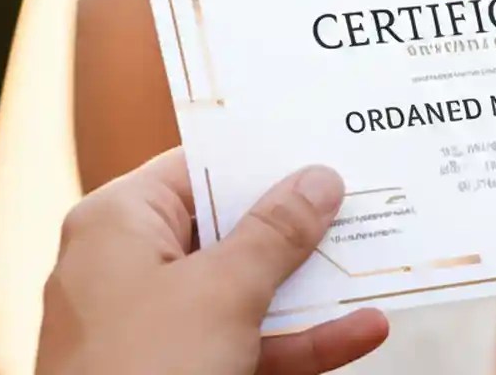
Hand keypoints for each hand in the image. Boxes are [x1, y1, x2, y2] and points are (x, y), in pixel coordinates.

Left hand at [37, 149, 388, 373]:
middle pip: (229, 229)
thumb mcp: (224, 290)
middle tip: (362, 198)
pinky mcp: (182, 371)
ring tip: (376, 262)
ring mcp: (157, 326)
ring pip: (247, 291)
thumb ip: (277, 232)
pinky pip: (250, 343)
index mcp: (119, 224)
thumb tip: (318, 180)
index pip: (197, 167)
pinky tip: (362, 331)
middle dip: (299, 225)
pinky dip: (303, 339)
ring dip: (313, 286)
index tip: (321, 144)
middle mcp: (131, 268)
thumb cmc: (145, 369)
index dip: (260, 157)